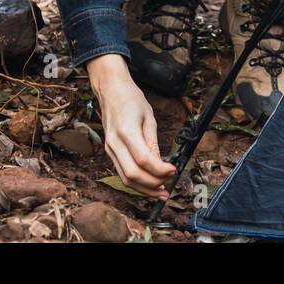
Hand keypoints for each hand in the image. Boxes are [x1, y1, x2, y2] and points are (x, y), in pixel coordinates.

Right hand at [87, 54, 177, 198]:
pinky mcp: (109, 152)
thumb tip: (161, 165)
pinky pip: (122, 172)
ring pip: (125, 178)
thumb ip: (153, 143)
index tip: (173, 170)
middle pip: (133, 174)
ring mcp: (109, 149)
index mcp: (126, 132)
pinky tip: (148, 184)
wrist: (111, 90)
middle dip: (153, 185)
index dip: (160, 170)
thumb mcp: (149, 118)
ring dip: (144, 189)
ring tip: (161, 192)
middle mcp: (114, 143)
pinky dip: (136, 182)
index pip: (143, 160)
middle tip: (169, 186)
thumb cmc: (131, 100)